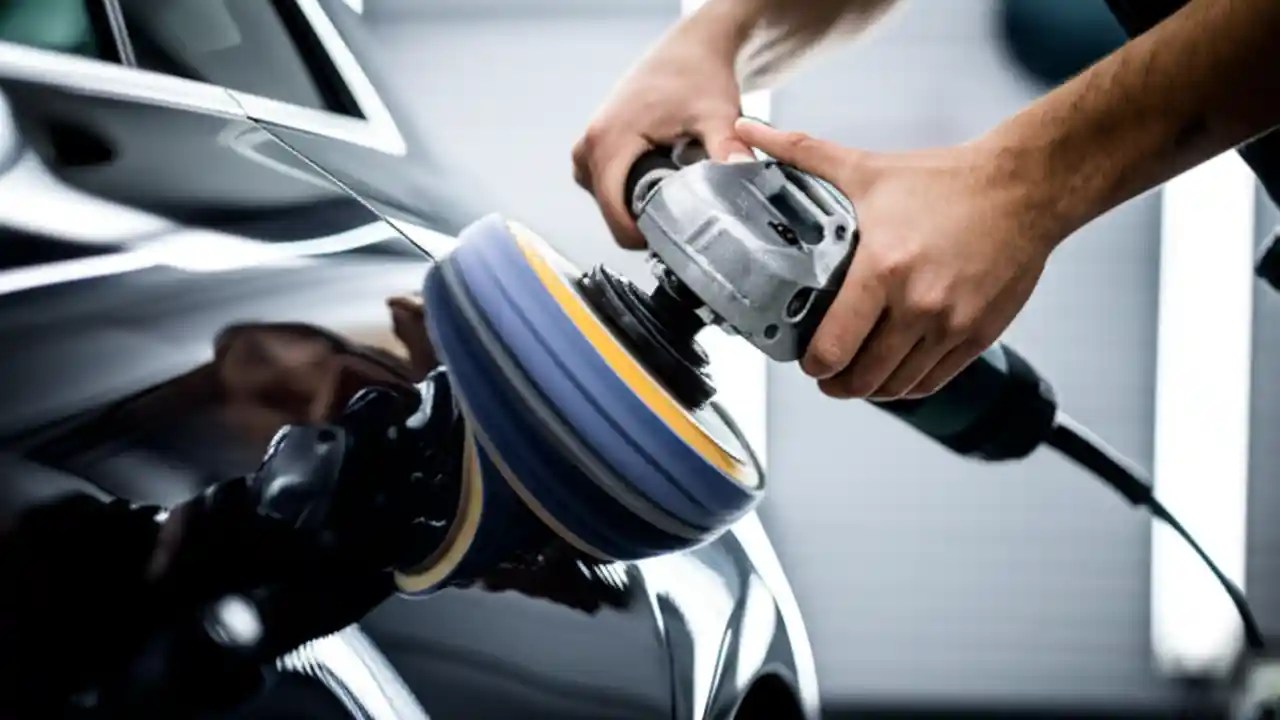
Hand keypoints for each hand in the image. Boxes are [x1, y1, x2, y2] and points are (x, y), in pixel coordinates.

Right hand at [573, 11, 753, 248]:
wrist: (690, 49)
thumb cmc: (698, 75)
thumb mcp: (717, 114)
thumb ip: (728, 147)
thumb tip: (740, 176)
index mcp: (609, 141)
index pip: (613, 214)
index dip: (641, 237)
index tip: (672, 241)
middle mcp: (590, 143)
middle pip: (609, 210)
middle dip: (641, 222)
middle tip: (680, 219)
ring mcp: (590, 142)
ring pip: (605, 198)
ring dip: (635, 206)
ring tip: (672, 198)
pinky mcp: (597, 141)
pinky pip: (604, 182)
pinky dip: (628, 190)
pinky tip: (659, 184)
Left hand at [735, 119, 1066, 398]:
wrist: (1023, 187)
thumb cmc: (946, 181)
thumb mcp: (866, 167)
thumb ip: (801, 153)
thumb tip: (749, 130)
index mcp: (883, 268)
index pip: (833, 346)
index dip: (812, 363)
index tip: (806, 358)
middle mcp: (918, 304)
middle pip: (862, 378)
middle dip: (835, 382)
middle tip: (825, 372)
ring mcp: (951, 325)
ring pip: (897, 386)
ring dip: (870, 387)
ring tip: (855, 374)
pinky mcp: (978, 336)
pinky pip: (933, 382)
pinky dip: (907, 385)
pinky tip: (894, 372)